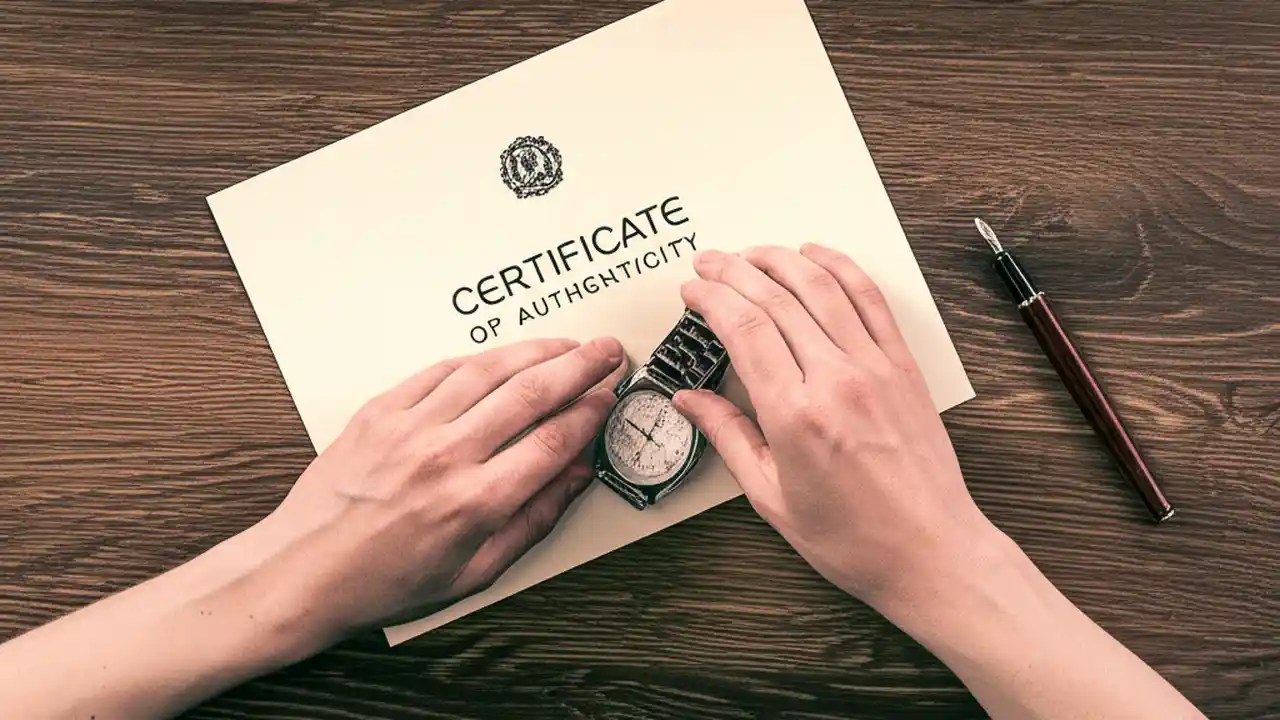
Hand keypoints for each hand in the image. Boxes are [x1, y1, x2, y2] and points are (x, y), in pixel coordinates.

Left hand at [249, 337, 625, 639]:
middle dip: (580, 366)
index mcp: (473, 503)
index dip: (591, 413)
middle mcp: (444, 457)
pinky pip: (440, 369)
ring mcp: (409, 428)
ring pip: (489, 370)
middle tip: (607, 352)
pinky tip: (502, 355)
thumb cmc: (383, 581)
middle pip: (531, 392)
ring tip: (566, 344)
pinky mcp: (380, 411)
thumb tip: (575, 479)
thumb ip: (533, 520)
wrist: (302, 571)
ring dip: (536, 350)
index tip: (608, 400)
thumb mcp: (474, 572)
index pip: (553, 441)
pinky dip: (479, 358)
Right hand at [673, 245, 990, 608]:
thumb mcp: (772, 496)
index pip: (744, 329)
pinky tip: (816, 255)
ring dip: (780, 258)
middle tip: (707, 262)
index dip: (711, 298)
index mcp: (797, 415)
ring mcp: (876, 367)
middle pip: (776, 298)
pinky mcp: (903, 366)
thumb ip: (729, 437)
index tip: (692, 290)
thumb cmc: (856, 538)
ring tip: (750, 252)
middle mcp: (837, 380)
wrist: (931, 551)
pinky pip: (870, 299)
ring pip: (822, 285)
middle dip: (733, 271)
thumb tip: (690, 402)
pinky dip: (841, 266)